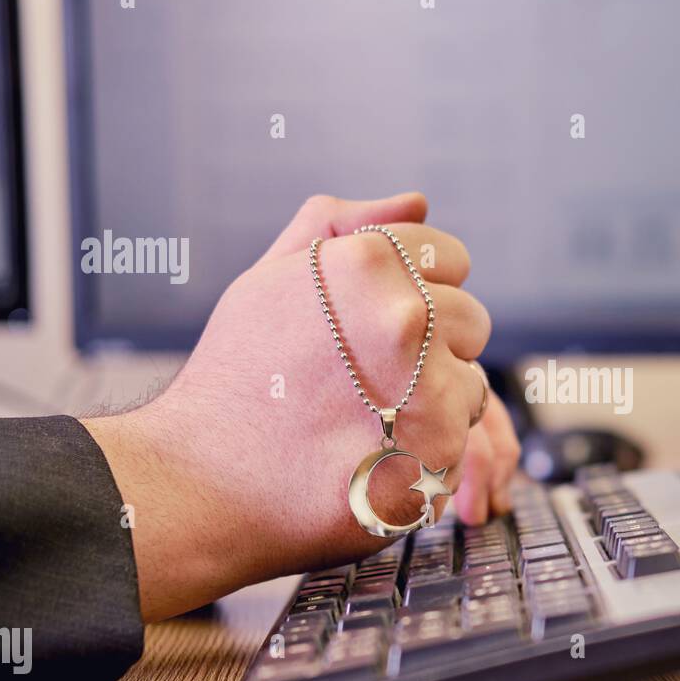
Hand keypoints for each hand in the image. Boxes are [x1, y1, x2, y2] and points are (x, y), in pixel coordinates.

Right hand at [83, 193, 520, 620]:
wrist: (205, 479)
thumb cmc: (237, 377)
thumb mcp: (271, 279)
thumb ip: (340, 225)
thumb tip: (417, 201)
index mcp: (366, 261)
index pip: (451, 256)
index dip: (419, 290)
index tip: (378, 327)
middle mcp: (403, 317)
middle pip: (470, 319)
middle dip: (432, 348)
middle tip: (368, 383)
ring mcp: (426, 386)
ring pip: (474, 381)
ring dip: (437, 402)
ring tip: (371, 421)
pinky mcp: (439, 449)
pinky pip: (468, 437)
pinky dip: (433, 449)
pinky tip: (379, 454)